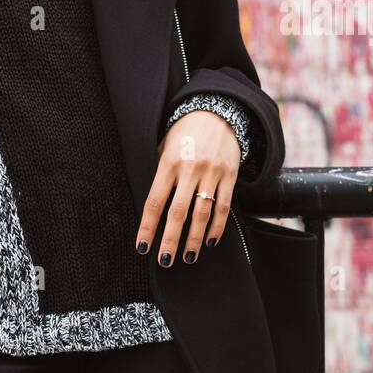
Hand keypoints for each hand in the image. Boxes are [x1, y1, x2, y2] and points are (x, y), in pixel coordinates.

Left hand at [135, 110, 241, 266]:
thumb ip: (161, 173)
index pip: (155, 201)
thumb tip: (153, 206)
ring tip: (188, 257)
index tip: (142, 247)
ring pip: (202, 213)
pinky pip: (224, 206)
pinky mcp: (229, 175)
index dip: (147, 227)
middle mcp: (190, 168)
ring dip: (194, 238)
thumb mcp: (165, 146)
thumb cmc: (184, 131)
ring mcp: (211, 172)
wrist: (217, 111)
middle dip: (170, 240)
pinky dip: (217, 226)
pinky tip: (210, 240)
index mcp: (169, 162)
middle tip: (165, 261)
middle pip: (178, 212)